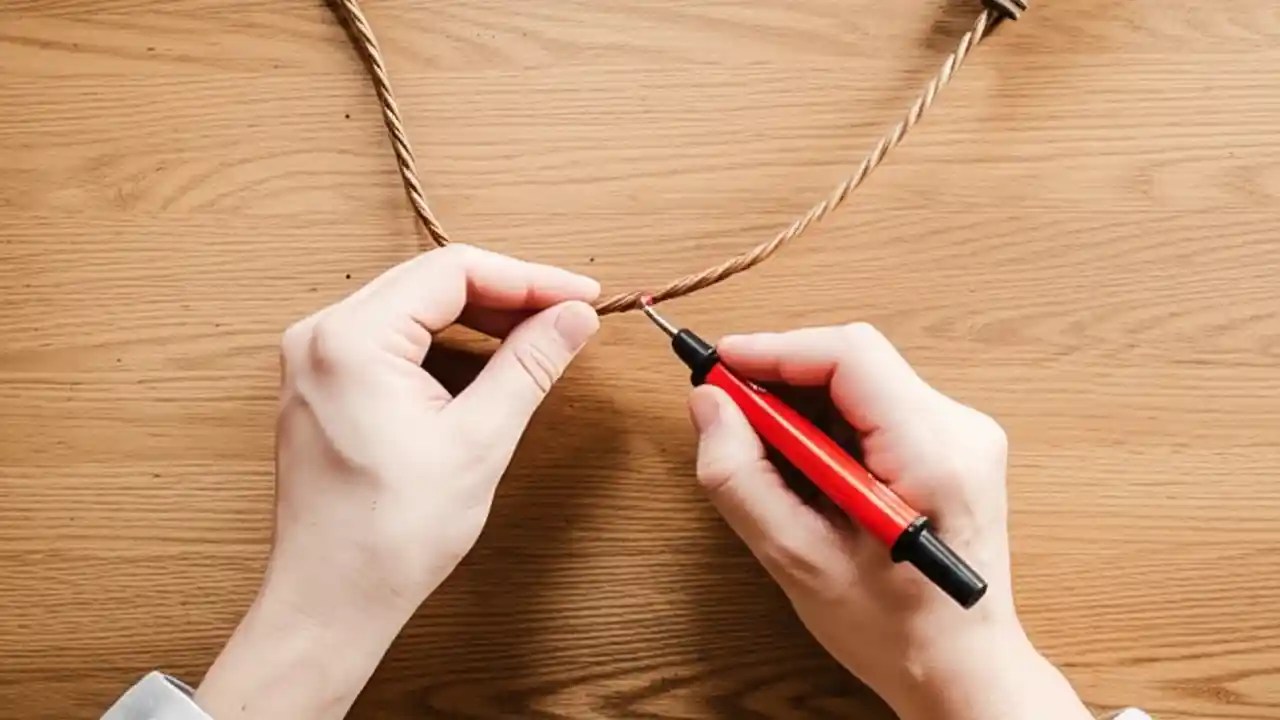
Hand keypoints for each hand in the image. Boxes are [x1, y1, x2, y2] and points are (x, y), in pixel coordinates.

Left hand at [196, 245, 600, 718]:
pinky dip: (442, 345)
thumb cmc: (389, 536)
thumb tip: (573, 317)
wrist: (331, 601)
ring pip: (412, 308)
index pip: (453, 271)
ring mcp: (314, 360)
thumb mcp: (479, 440)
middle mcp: (320, 336)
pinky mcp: (321, 384)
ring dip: (476, 319)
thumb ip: (529, 365)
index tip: (579, 296)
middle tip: (566, 315)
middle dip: (505, 295)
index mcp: (351, 340)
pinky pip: (391, 340)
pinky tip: (485, 366)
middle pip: (430, 281)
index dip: (528, 278)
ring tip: (535, 340)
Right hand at [687, 324, 1091, 719]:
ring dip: (801, 405)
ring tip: (768, 458)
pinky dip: (826, 422)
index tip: (720, 366)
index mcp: (934, 456)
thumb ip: (742, 478)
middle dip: (782, 379)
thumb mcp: (799, 561)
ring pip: (858, 380)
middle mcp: (958, 429)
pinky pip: (873, 404)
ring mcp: (960, 433)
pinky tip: (806, 469)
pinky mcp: (949, 442)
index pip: (850, 356)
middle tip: (728, 414)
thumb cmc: (896, 631)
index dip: (776, 350)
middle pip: (853, 361)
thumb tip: (709, 405)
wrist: (960, 666)